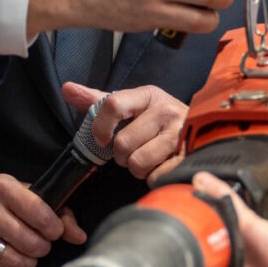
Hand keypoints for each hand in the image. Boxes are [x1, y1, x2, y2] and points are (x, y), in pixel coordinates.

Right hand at [0, 173, 86, 266]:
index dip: (53, 228)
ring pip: (11, 261)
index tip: (54, 232)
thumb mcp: (22, 193)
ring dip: (27, 265)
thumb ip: (55, 211)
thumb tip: (78, 235)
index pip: (39, 213)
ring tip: (28, 258)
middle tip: (39, 246)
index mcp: (3, 187)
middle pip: (28, 242)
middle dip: (41, 248)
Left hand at [62, 82, 187, 183]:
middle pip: (122, 143)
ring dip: (138, 168)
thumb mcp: (131, 106)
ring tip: (149, 158)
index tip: (102, 139)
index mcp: (148, 95)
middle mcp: (166, 111)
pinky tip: (162, 165)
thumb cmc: (157, 121)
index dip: (100, 126)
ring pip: (138, 163)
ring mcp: (180, 134)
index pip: (112, 104)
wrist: (201, 131)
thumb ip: (97, 101)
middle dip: (122, 156)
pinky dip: (154, 177)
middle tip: (134, 150)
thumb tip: (66, 88)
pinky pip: (155, 177)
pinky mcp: (188, 157)